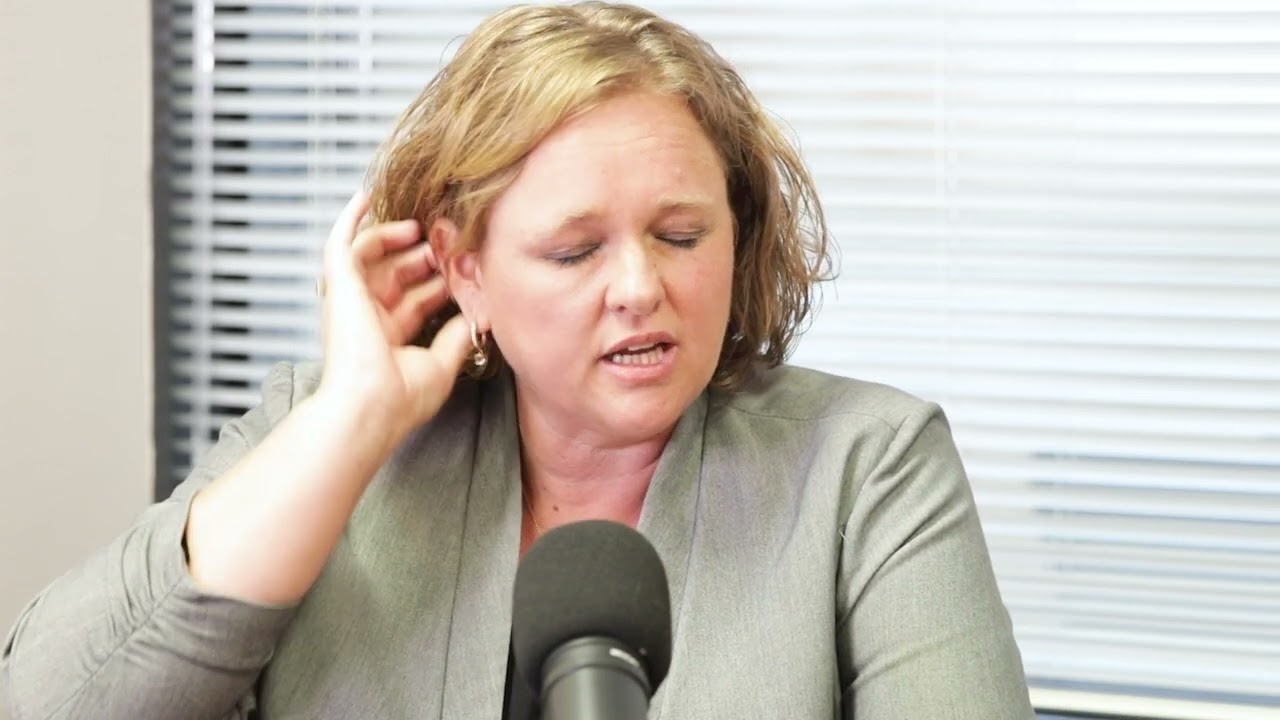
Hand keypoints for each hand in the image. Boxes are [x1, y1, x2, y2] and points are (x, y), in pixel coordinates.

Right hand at [315, 191, 471, 440]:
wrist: (370, 406)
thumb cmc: (400, 399)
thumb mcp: (441, 365)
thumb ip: (455, 337)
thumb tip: (475, 315)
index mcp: (388, 341)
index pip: (413, 303)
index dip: (437, 285)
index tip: (463, 270)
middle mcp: (366, 320)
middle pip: (394, 277)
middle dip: (420, 259)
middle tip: (446, 245)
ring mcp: (351, 303)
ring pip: (370, 258)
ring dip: (394, 239)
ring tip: (420, 228)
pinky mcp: (339, 288)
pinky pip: (339, 244)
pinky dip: (350, 220)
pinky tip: (364, 197)